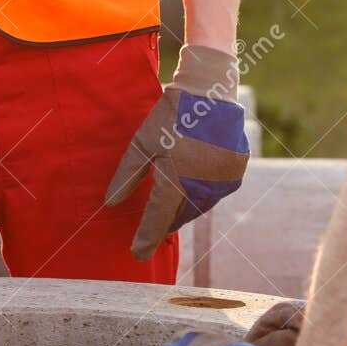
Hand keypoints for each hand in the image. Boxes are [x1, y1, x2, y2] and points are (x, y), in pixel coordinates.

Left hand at [105, 44, 248, 259]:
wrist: (210, 91)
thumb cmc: (171, 115)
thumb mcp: (143, 143)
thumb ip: (128, 175)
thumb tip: (111, 203)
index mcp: (176, 179)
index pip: (158, 218)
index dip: (146, 237)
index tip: (137, 254)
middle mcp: (202, 186)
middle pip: (180, 216)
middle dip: (166, 225)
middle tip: (153, 234)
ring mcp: (222, 181)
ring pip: (199, 207)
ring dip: (183, 212)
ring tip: (170, 215)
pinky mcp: (235, 173)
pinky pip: (214, 194)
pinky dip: (200, 196)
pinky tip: (190, 192)